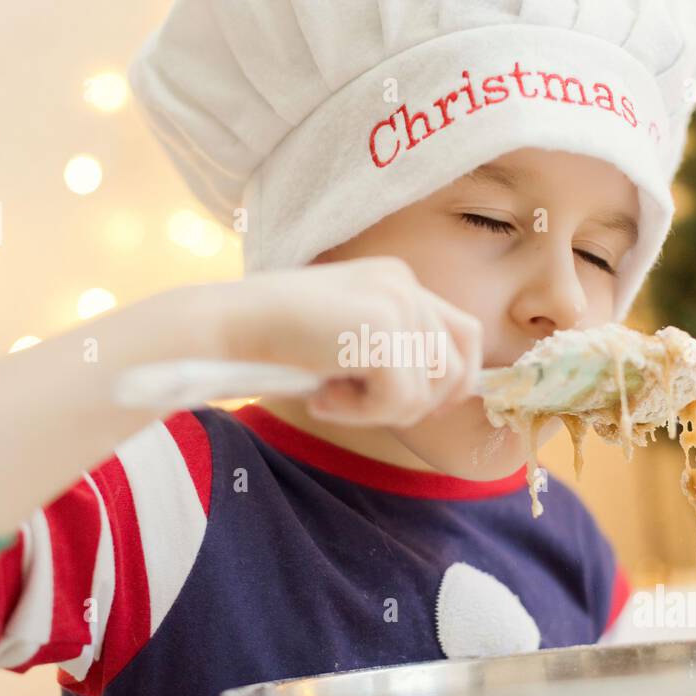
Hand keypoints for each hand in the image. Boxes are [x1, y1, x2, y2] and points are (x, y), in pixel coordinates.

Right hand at [229, 257, 482, 426]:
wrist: (230, 327)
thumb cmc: (278, 343)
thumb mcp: (347, 340)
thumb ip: (393, 353)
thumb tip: (441, 400)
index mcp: (400, 281)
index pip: (464, 335)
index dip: (451, 382)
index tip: (415, 409)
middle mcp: (406, 285)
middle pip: (456, 367)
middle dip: (415, 404)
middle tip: (359, 406)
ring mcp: (397, 303)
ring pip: (430, 391)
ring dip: (382, 411)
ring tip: (333, 398)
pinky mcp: (383, 330)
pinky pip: (400, 401)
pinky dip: (361, 415)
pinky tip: (322, 399)